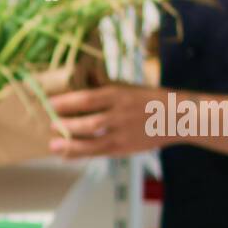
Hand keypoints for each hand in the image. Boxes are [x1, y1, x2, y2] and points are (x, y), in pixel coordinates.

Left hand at [47, 83, 170, 158]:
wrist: (178, 117)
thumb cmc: (149, 99)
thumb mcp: (128, 87)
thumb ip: (104, 84)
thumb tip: (82, 72)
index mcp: (120, 94)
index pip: (89, 98)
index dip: (67, 102)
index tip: (50, 103)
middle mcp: (121, 114)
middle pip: (89, 122)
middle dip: (66, 125)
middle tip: (49, 124)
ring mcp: (123, 133)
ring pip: (92, 140)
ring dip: (70, 144)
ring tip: (52, 144)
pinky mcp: (125, 148)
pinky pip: (99, 152)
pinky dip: (80, 154)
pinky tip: (65, 155)